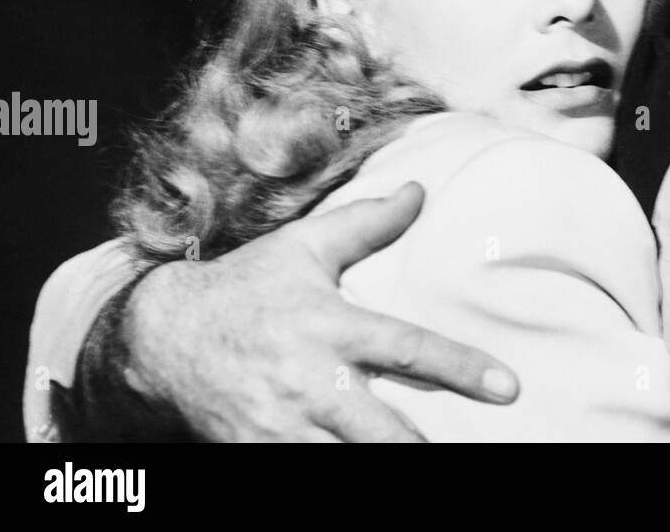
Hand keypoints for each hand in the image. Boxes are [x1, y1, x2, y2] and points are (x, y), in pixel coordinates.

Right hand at [122, 183, 519, 440]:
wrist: (161, 338)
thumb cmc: (246, 285)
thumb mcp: (305, 246)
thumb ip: (367, 222)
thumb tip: (420, 190)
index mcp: (330, 326)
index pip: (409, 350)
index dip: (462, 368)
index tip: (508, 387)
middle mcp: (310, 382)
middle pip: (382, 431)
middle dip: (422, 449)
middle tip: (471, 456)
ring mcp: (282, 428)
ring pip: (346, 465)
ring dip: (387, 468)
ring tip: (436, 471)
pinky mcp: (257, 455)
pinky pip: (301, 475)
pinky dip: (331, 478)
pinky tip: (367, 479)